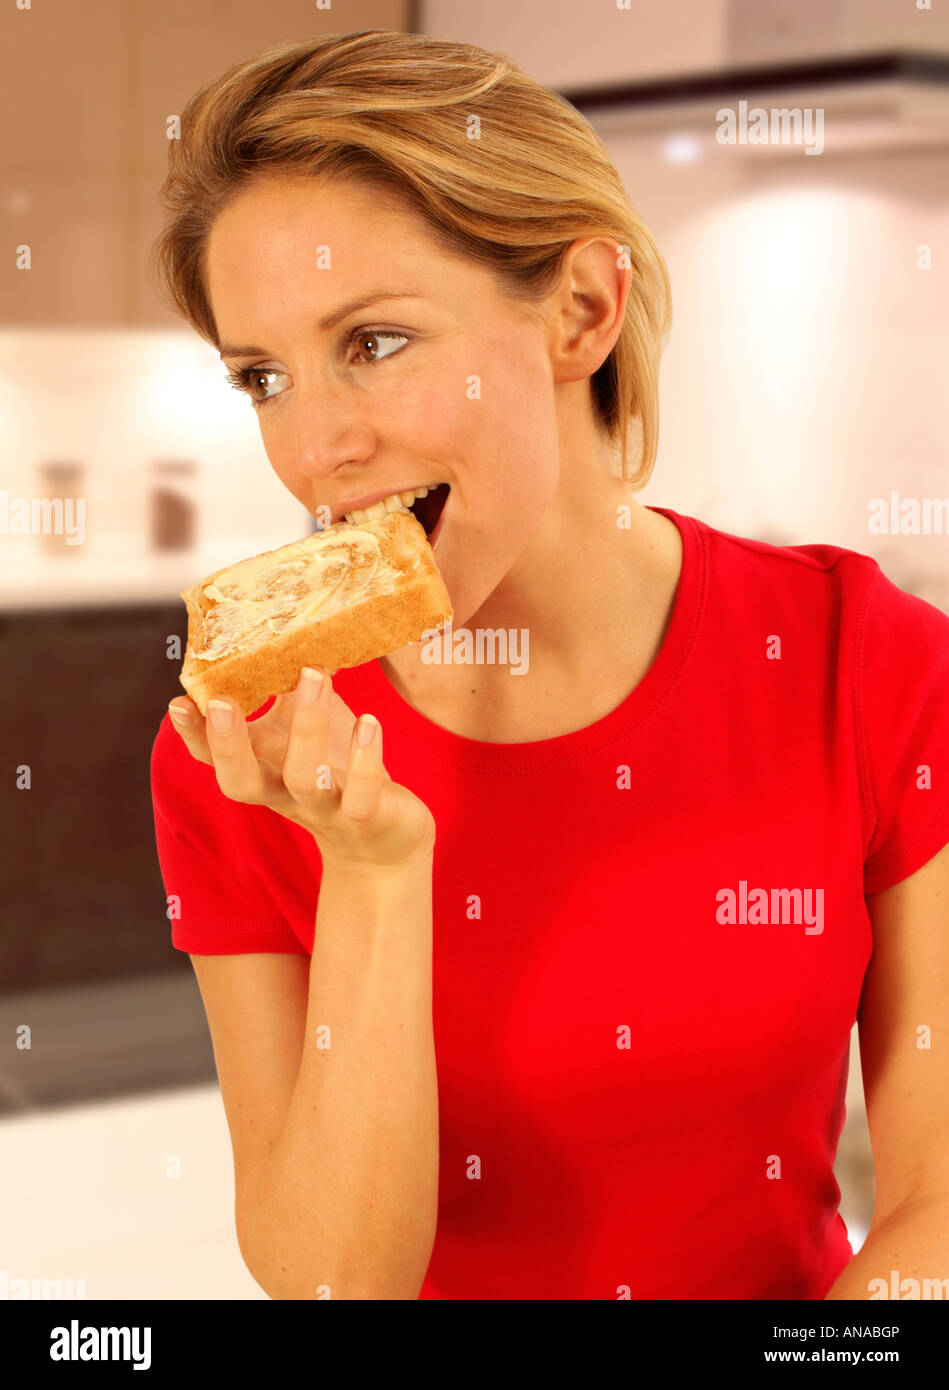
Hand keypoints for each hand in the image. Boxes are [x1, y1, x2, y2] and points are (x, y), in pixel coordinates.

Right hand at [167, 667, 435, 873]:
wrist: (384, 839)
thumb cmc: (338, 770)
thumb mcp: (303, 732)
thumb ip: (283, 693)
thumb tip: (268, 634)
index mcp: (264, 772)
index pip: (216, 760)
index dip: (195, 737)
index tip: (179, 703)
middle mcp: (285, 795)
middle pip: (241, 783)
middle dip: (228, 745)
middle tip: (221, 702)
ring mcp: (325, 810)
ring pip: (306, 780)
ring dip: (307, 728)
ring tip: (315, 676)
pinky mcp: (367, 819)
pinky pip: (362, 797)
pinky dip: (365, 761)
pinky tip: (369, 723)